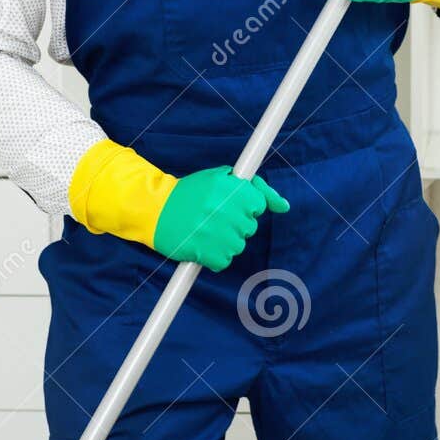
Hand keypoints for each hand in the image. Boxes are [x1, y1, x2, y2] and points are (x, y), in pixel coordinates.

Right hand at [152, 167, 289, 271]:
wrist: (155, 209)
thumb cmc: (190, 193)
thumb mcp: (221, 178)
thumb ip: (256, 188)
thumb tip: (284, 206)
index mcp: (233, 190)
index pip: (258, 205)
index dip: (245, 206)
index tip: (230, 205)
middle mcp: (229, 211)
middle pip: (249, 227)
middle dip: (234, 223)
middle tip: (211, 216)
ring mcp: (220, 234)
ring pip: (239, 245)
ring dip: (224, 240)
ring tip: (204, 229)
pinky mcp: (210, 254)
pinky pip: (225, 260)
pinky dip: (214, 256)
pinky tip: (200, 243)